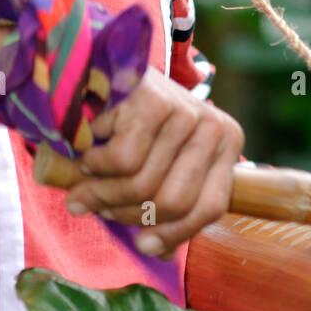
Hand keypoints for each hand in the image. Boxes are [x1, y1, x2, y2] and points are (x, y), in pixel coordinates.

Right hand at [63, 67, 243, 256]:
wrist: (104, 58)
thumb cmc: (134, 118)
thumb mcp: (162, 157)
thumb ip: (164, 198)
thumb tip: (157, 252)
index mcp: (227, 143)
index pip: (210, 208)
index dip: (175, 234)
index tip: (143, 245)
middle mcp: (214, 127)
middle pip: (172, 202)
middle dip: (126, 214)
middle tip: (95, 208)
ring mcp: (187, 111)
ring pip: (141, 184)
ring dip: (101, 192)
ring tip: (83, 184)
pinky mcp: (153, 101)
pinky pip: (120, 161)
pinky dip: (94, 165)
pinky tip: (86, 152)